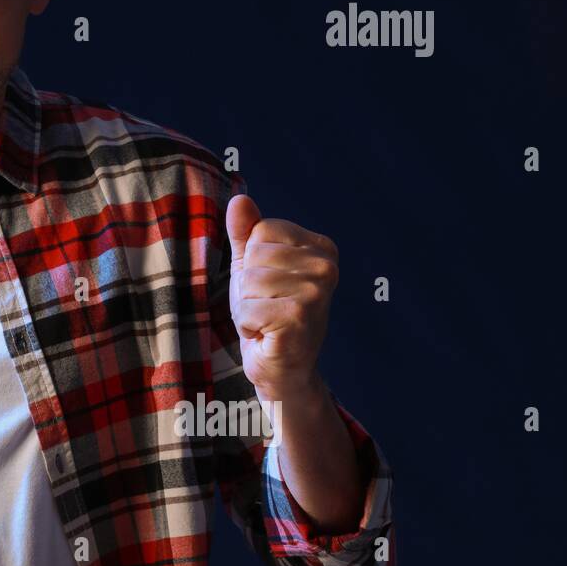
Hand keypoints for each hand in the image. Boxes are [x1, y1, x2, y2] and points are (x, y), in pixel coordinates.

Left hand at [225, 194, 337, 400]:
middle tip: (266, 306)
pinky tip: (266, 335)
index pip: (262, 230)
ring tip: (266, 320)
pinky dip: (247, 325)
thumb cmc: (266, 313)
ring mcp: (316, 293)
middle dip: (247, 285)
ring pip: (248, 281)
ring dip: (246, 306)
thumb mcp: (252, 266)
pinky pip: (247, 308)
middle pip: (254, 255)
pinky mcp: (299, 317)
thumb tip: (239, 199)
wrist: (280, 366)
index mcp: (322, 248)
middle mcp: (327, 267)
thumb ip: (245, 232)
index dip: (252, 260)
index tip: (268, 285)